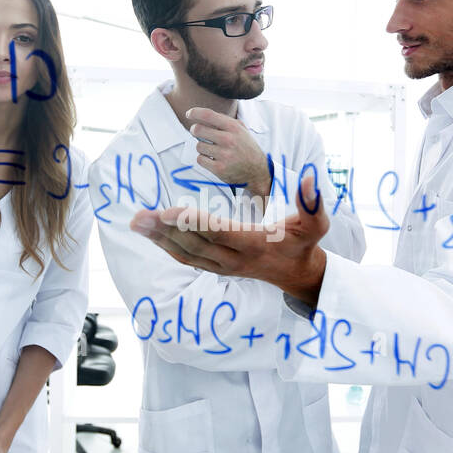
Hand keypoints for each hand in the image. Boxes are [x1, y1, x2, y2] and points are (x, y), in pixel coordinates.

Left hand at [130, 175, 328, 305]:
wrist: (297, 274)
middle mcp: (234, 259)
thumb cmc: (304, 244)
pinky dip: (166, 246)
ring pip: (186, 254)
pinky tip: (149, 233)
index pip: (219, 232)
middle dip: (165, 230)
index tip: (169, 211)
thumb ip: (312, 202)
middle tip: (140, 216)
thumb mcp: (315, 224)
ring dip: (159, 239)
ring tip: (136, 223)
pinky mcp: (215, 268)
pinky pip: (186, 258)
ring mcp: (222, 267)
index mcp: (254, 244)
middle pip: (194, 244)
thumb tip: (310, 178)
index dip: (193, 222)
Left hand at [187, 107, 271, 197]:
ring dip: (202, 147)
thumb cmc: (246, 148)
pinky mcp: (219, 168)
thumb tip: (203, 115)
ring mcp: (224, 155)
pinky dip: (204, 159)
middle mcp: (228, 140)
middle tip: (196, 132)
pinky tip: (212, 159)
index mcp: (233, 128)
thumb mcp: (241, 130)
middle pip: (198, 129)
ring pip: (198, 146)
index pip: (208, 115)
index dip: (195, 113)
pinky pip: (200, 159)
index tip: (189, 114)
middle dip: (194, 130)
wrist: (258, 171)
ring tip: (212, 149)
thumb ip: (225, 121)